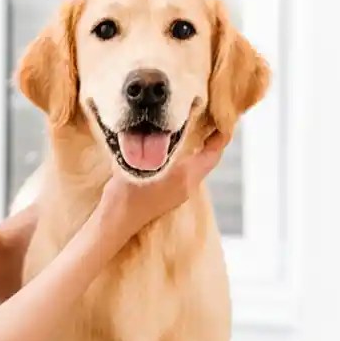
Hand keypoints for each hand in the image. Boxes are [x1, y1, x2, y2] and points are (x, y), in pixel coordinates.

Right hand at [98, 130, 226, 238]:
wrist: (117, 221)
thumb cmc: (125, 192)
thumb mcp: (139, 160)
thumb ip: (153, 144)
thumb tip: (161, 127)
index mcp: (185, 175)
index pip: (213, 153)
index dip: (221, 135)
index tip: (222, 119)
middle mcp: (189, 185)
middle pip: (208, 160)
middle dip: (210, 140)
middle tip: (207, 120)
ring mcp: (182, 194)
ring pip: (199, 168)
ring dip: (198, 151)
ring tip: (192, 130)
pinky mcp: (173, 198)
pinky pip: (188, 174)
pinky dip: (188, 160)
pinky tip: (175, 151)